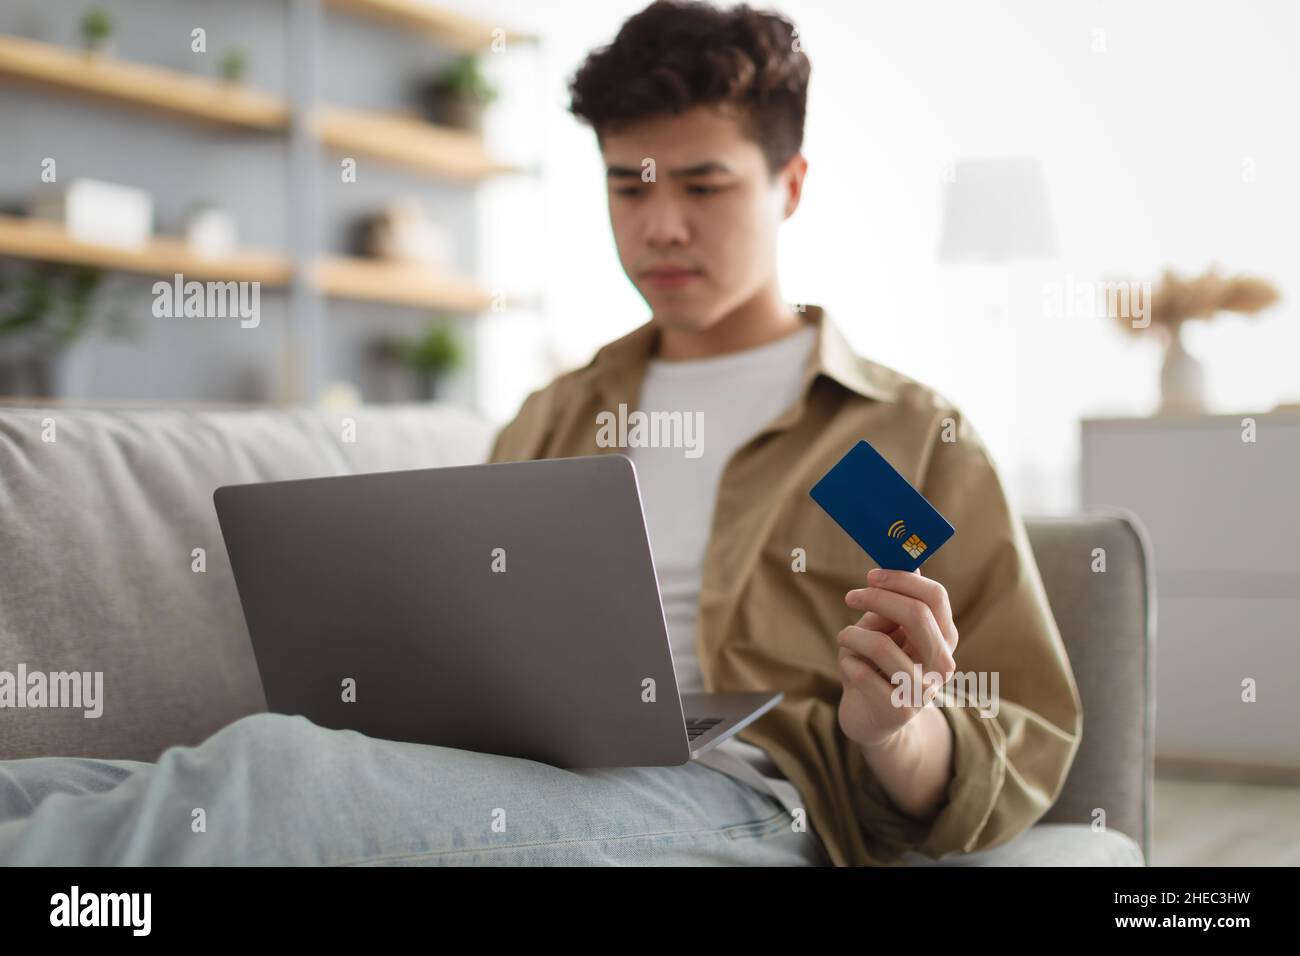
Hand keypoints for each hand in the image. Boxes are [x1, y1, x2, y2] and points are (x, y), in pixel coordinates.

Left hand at [836, 567, 959, 749]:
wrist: (873, 720)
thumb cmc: (877, 666)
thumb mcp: (885, 631)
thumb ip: (893, 604)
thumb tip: (908, 564)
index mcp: (944, 638)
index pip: (935, 597)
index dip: (901, 580)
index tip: (871, 575)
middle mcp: (942, 664)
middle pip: (916, 615)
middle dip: (876, 598)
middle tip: (851, 596)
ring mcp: (923, 690)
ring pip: (880, 644)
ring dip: (852, 635)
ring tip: (846, 640)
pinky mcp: (898, 710)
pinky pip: (860, 671)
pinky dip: (846, 662)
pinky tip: (850, 668)